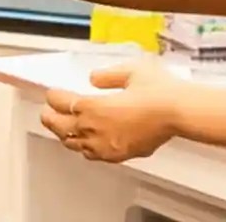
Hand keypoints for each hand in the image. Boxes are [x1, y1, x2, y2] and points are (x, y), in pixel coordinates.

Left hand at [39, 59, 183, 162]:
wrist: (179, 112)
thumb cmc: (158, 91)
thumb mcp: (130, 70)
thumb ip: (108, 75)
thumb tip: (94, 78)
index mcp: (92, 107)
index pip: (61, 102)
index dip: (54, 96)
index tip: (53, 93)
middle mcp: (94, 129)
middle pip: (60, 126)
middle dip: (50, 117)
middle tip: (47, 112)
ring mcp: (106, 145)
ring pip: (73, 144)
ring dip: (64, 134)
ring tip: (62, 128)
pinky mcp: (119, 155)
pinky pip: (92, 155)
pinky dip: (83, 148)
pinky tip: (85, 145)